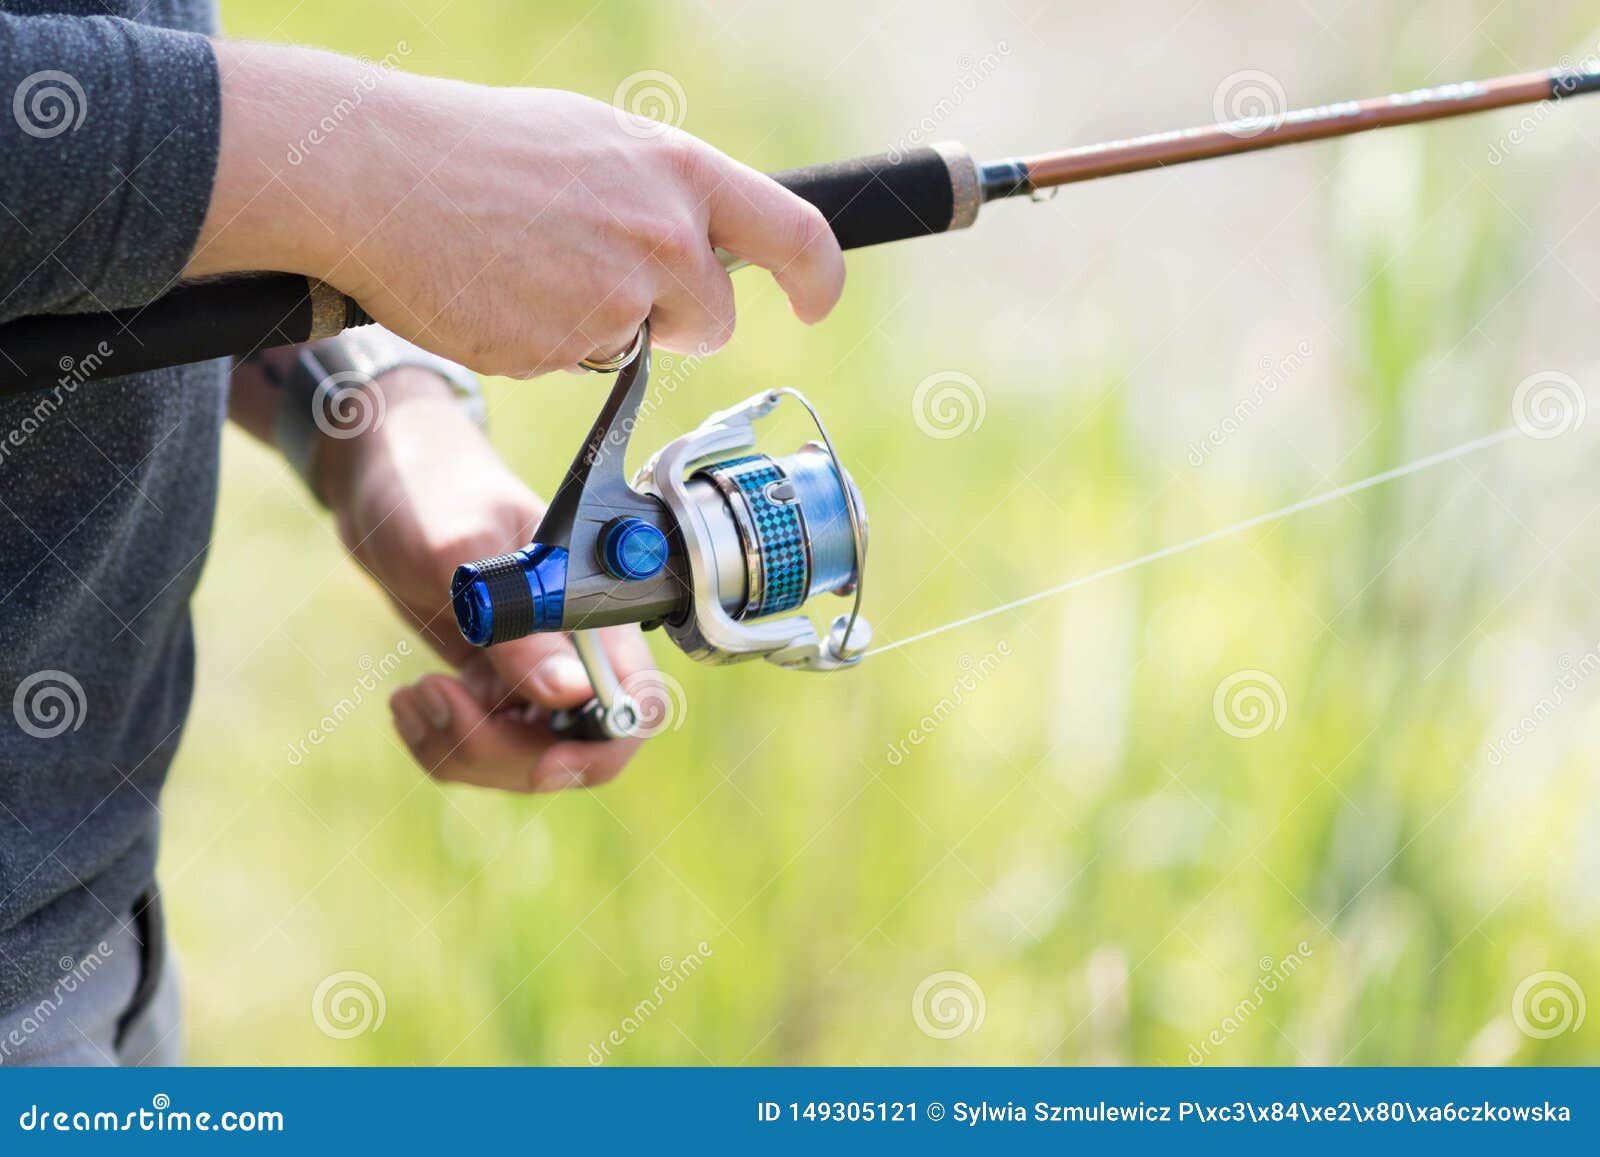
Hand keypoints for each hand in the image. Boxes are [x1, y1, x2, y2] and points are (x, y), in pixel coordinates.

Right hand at [192, 43, 845, 375]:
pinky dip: (544, 345)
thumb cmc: (474, 147)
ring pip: (636, 347)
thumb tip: (697, 232)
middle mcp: (665, 235)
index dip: (819, 277)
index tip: (816, 302)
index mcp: (677, 171)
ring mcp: (620, 297)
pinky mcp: (569, 348)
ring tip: (526, 269)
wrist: (375, 174)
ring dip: (597, 328)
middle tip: (603, 285)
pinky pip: (576, 366)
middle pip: (713, 320)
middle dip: (673, 319)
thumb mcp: (592, 142)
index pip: (796, 234)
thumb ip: (657, 190)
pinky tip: (498, 294)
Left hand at [321, 368, 654, 790]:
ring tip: (412, 696)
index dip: (603, 745)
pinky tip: (408, 700)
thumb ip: (521, 626)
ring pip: (522, 761)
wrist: (379, 484)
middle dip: (507, 754)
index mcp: (596, 612)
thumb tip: (568, 695)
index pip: (637, 704)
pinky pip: (478, 751)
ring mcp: (532, 677)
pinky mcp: (490, 688)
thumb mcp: (468, 549)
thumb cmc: (432, 490)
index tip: (542, 755)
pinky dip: (439, 742)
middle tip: (442, 704)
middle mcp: (574, 654)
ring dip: (460, 749)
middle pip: (578, 752)